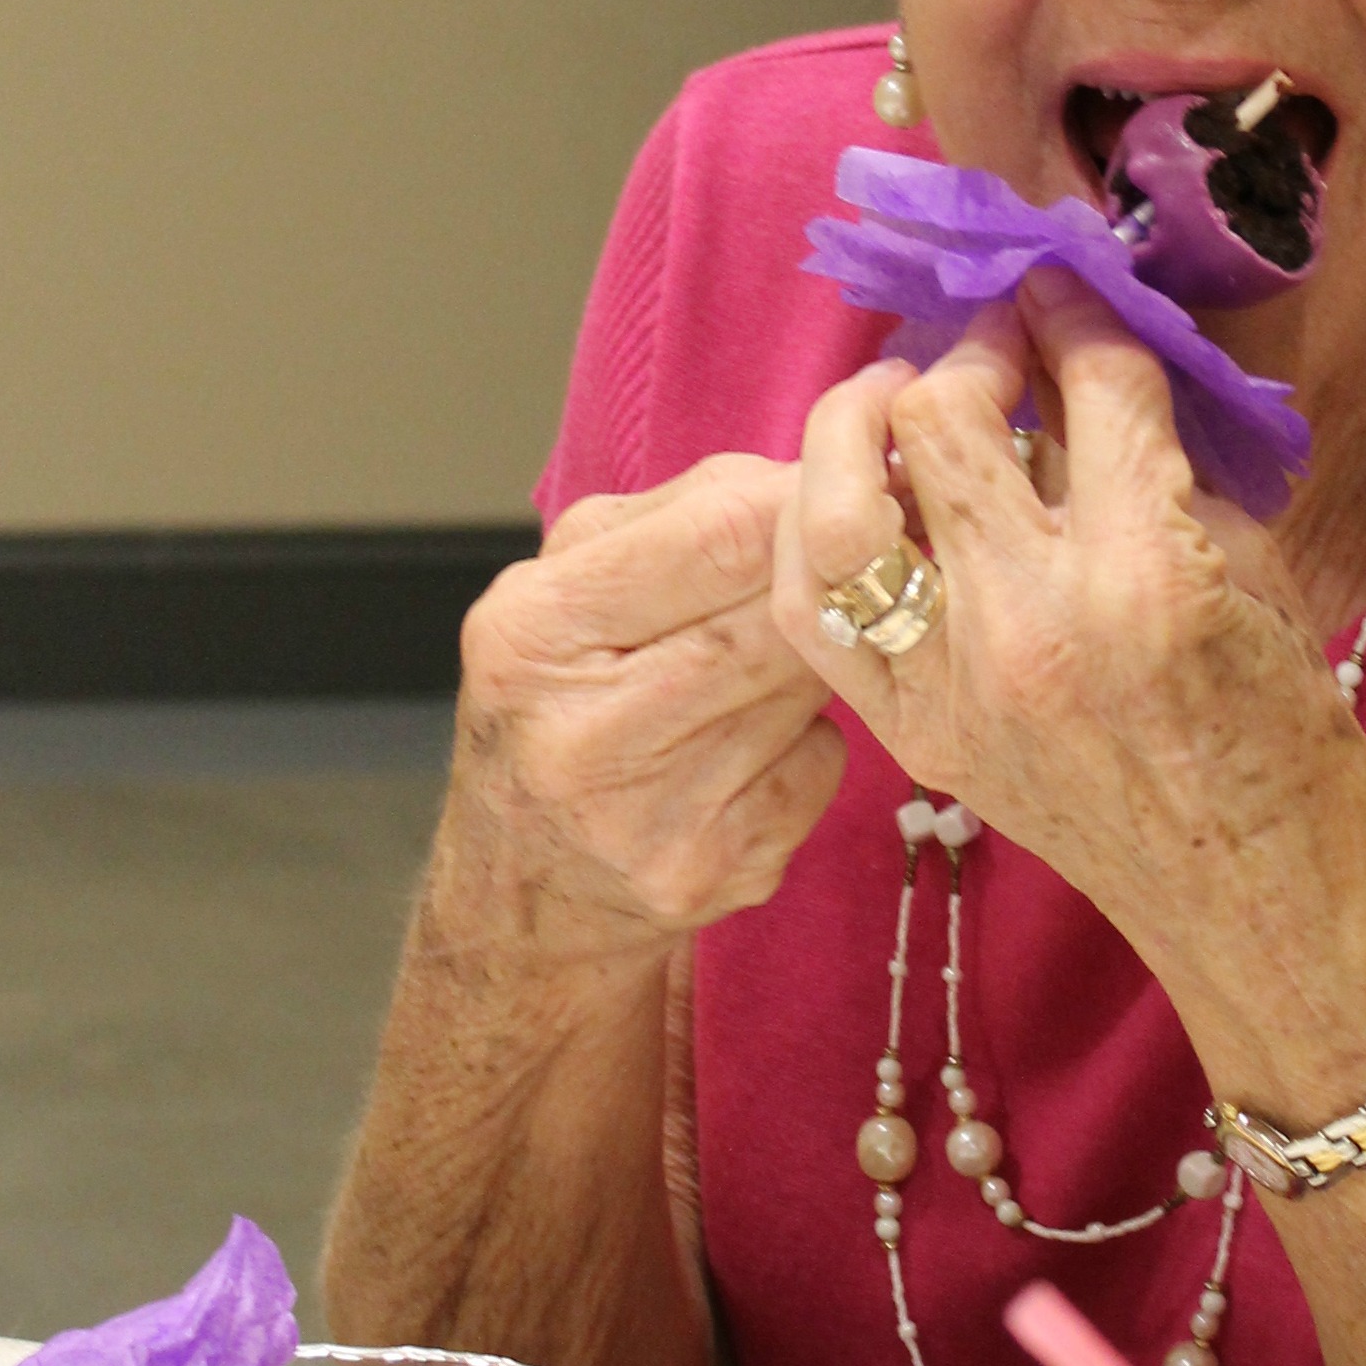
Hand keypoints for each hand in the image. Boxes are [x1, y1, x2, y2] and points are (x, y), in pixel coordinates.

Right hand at [451, 452, 847, 946]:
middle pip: (774, 616)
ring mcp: (656, 816)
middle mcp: (584, 732)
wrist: (526, 890)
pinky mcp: (722, 868)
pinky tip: (758, 744)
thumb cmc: (556, 703)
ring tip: (773, 654)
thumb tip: (810, 475)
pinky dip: (809, 739)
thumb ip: (677, 519)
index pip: (718, 534)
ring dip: (818, 657)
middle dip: (819, 581)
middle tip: (839, 565)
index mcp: (531, 632)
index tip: (835, 489)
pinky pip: (823, 763)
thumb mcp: (564, 592)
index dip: (798, 502)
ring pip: (808, 687)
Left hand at [776, 275, 1365, 1093]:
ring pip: (843, 504)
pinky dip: (820, 532)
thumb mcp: (1258, 576)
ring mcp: (957, 686)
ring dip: (868, 426)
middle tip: (1005, 347)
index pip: (1089, 384)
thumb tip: (1085, 369)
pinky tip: (868, 498)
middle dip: (975, 351)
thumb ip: (1166, 466)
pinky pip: (815, 607)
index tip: (1069, 290)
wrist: (1255, 908)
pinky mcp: (912, 736)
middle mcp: (1036, 623)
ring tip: (910, 406)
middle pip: (943, 419)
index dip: (1078, 314)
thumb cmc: (1287, 741)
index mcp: (1151, 574)